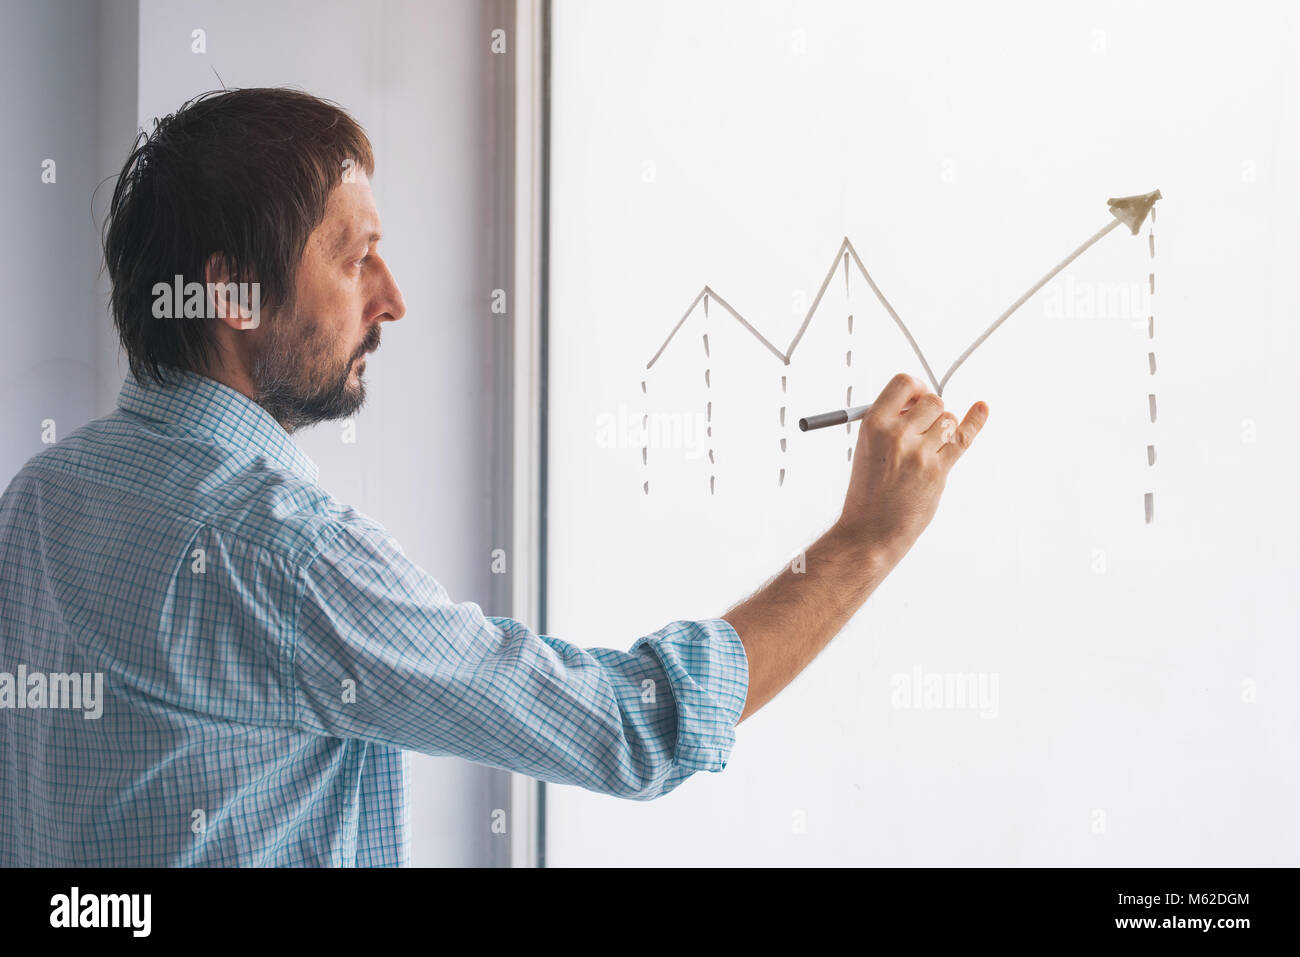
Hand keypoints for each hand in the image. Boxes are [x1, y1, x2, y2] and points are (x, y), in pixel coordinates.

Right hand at [835, 372, 987, 567]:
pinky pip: (963, 438)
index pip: (905, 383)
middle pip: (933, 401)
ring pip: (948, 420)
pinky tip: (982, 409)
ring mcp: (919, 453)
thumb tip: (918, 403)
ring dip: (942, 430)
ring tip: (926, 451)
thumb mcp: (866, 448)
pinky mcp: (938, 471)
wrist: (870, 531)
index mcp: (874, 424)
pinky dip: (975, 421)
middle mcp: (897, 434)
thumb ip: (890, 423)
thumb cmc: (868, 492)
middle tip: (923, 430)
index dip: (916, 388)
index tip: (917, 398)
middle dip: (931, 412)